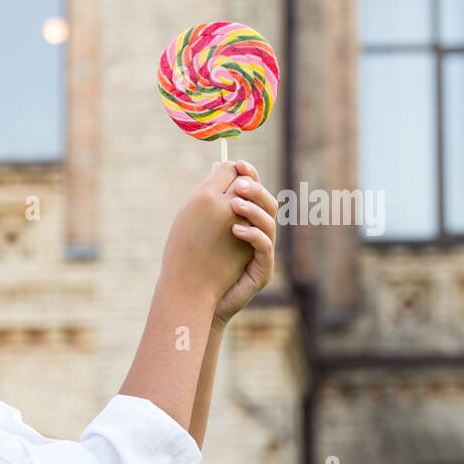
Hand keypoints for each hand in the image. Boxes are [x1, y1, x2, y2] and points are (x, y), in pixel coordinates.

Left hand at [160, 160, 259, 310]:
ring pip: (269, 224)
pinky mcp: (262, 271)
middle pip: (268, 204)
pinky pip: (264, 249)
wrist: (194, 300)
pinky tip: (234, 229)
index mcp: (246, 221)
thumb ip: (212, 200)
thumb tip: (216, 164)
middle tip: (238, 183)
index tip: (238, 163)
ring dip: (253, 210)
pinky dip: (251, 236)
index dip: (250, 176)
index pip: (255, 192)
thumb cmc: (197, 263)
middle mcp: (259, 234)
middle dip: (255, 190)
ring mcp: (262, 253)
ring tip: (235, 203)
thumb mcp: (202, 226)